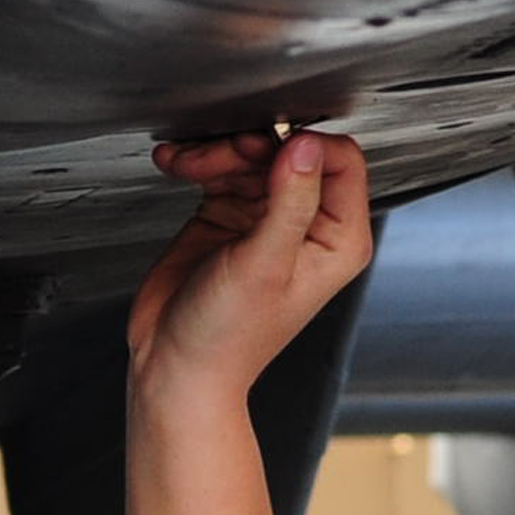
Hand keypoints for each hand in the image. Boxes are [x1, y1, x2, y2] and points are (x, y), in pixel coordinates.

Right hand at [126, 129, 372, 406]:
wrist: (176, 368)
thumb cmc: (226, 339)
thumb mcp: (264, 266)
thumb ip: (290, 203)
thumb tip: (305, 148)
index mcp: (336, 241)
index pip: (340, 162)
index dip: (304, 147)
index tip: (268, 150)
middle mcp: (306, 227)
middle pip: (290, 152)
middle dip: (250, 147)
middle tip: (221, 157)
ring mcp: (265, 219)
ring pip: (252, 155)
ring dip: (215, 152)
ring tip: (187, 164)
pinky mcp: (228, 216)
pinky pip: (220, 170)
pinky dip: (196, 162)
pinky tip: (175, 163)